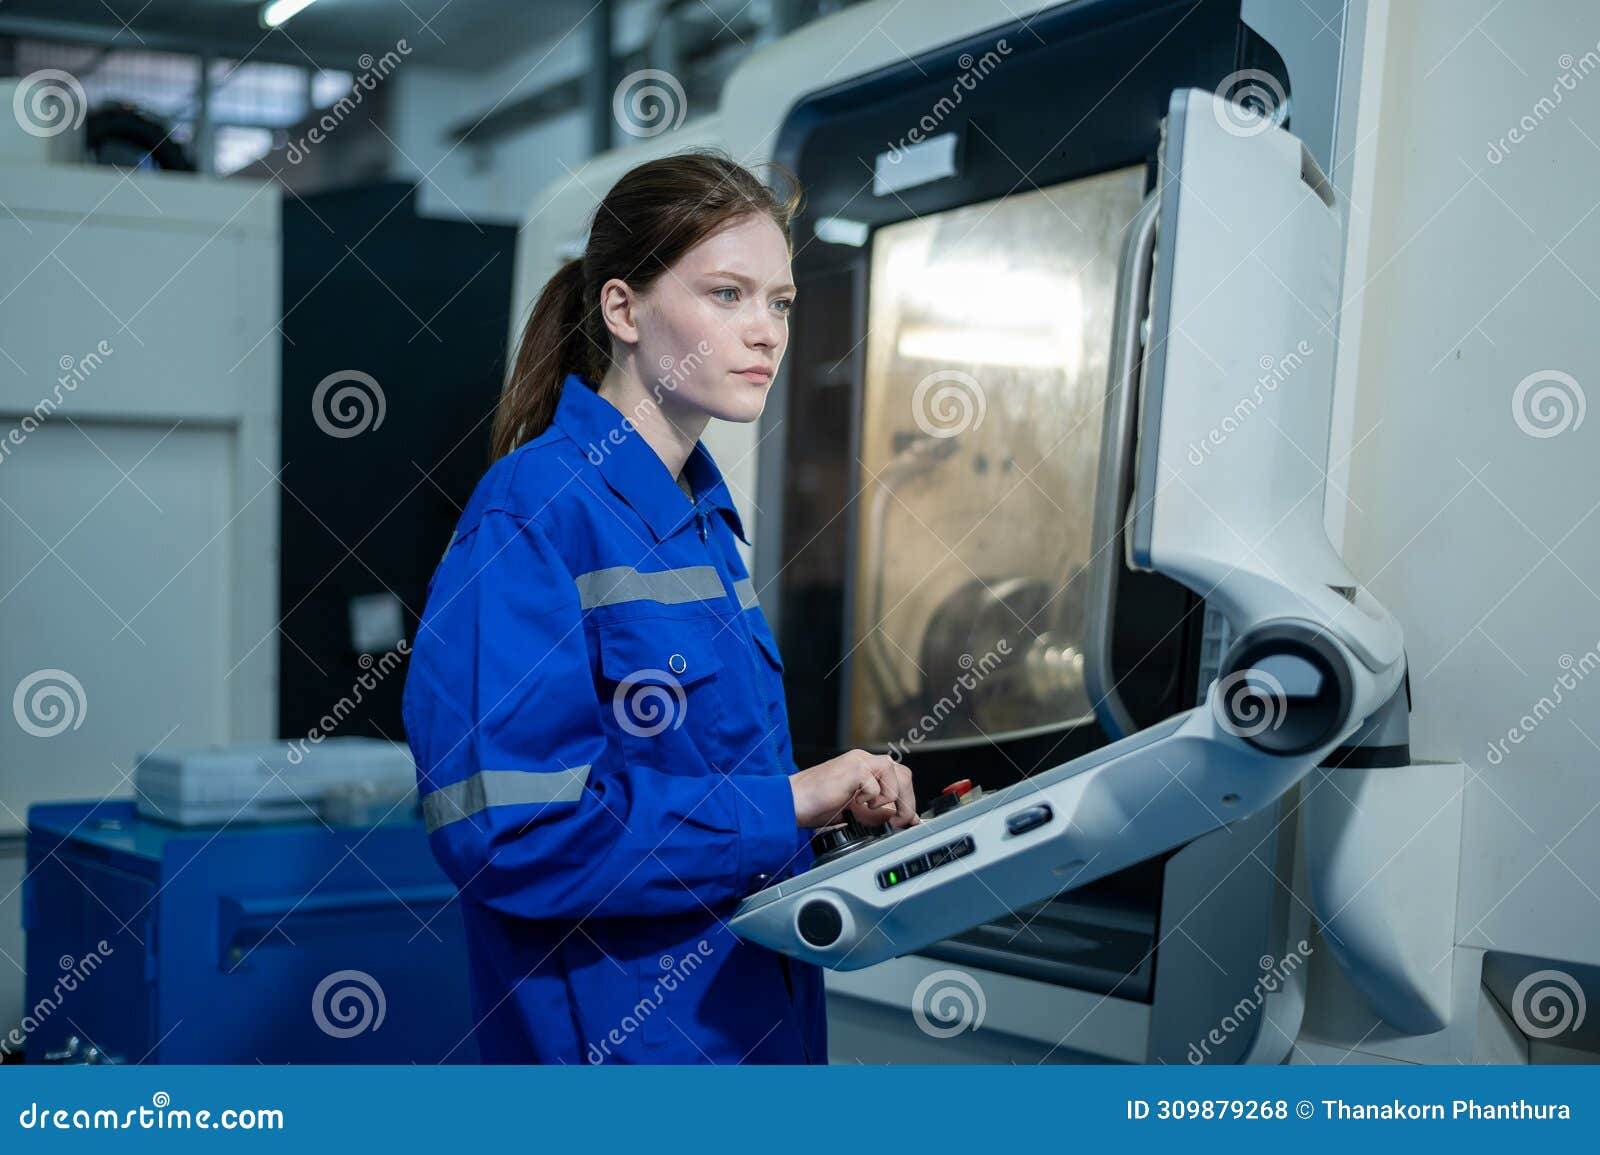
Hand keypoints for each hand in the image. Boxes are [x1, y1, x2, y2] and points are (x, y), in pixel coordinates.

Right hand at [789, 749, 918, 830]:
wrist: (792, 802)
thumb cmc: (815, 805)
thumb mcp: (854, 810)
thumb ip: (876, 811)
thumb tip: (897, 817)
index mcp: (864, 768)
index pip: (898, 777)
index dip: (908, 798)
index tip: (910, 819)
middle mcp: (863, 761)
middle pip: (902, 773)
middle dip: (905, 800)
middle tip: (898, 821)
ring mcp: (858, 762)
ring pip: (894, 772)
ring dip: (890, 798)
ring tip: (874, 810)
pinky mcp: (852, 769)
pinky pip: (876, 783)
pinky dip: (871, 798)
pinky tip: (855, 803)